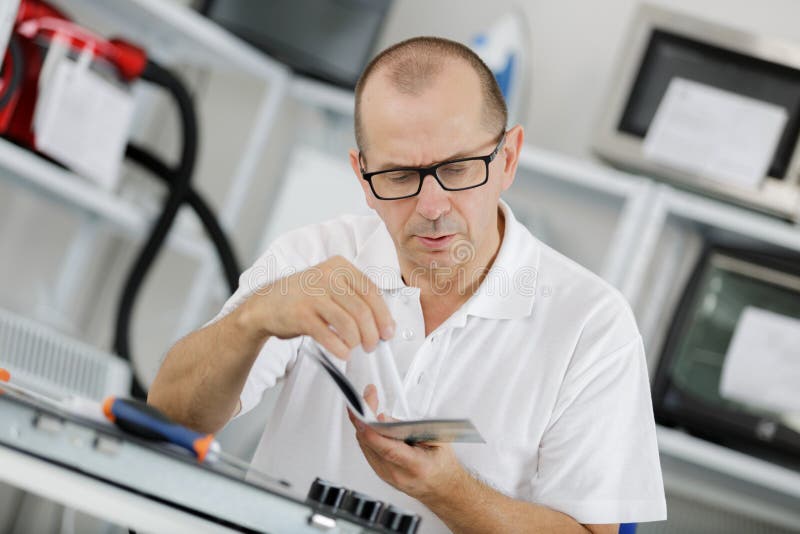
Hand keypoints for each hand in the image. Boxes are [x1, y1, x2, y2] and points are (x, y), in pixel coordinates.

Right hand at [240, 256, 394, 359]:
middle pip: (362, 309)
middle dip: (372, 332)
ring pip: (348, 323)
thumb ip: (355, 297)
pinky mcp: (301, 314)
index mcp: (340, 266)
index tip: (388, 331)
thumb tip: (382, 322)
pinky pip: (328, 335)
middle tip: (372, 344)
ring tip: (356, 348)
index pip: (371, 291)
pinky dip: (340, 347)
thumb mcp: (331, 285)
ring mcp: (313, 295)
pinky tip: (343, 352)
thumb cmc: (304, 297)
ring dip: (357, 341)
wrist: (266, 304)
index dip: (384, 315)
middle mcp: (327, 277)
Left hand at [348, 384, 464, 501]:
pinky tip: (370, 419)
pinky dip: (366, 432)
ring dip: (363, 421)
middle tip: (369, 395)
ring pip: (364, 445)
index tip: (365, 410)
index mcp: (415, 466)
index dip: (371, 427)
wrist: (443, 489)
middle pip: (369, 443)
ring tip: (369, 402)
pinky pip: (366, 449)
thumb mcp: (439, 442)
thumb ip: (413, 429)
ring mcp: (386, 475)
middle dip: (365, 415)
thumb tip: (386, 419)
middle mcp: (397, 474)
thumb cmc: (443, 467)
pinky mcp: (380, 472)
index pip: (386, 448)